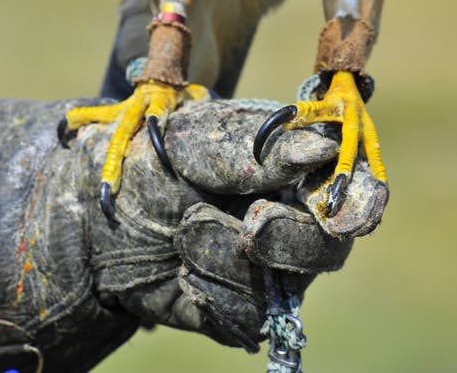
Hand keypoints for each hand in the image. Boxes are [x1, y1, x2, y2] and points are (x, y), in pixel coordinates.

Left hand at [81, 98, 386, 350]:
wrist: (94, 216)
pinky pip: (249, 318)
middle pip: (331, 245)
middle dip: (290, 238)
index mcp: (295, 163)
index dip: (361, 199)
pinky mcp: (242, 309)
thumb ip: (259, 148)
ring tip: (183, 229)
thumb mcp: (197, 139)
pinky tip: (182, 269)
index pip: (353, 183)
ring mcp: (271, 267)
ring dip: (228, 257)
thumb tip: (321, 150)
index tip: (343, 214)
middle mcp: (294, 216)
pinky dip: (211, 291)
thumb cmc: (152, 158)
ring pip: (287, 283)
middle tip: (251, 227)